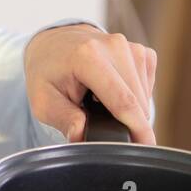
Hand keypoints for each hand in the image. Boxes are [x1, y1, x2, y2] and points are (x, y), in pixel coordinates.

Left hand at [24, 25, 157, 143]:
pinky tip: (112, 92)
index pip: (122, 100)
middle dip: (126, 123)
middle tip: (97, 121)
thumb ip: (63, 119)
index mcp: (88, 56)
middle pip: (137, 102)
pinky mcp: (142, 52)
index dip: (137, 128)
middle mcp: (114, 47)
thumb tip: (80, 136)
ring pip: (144, 97)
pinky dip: (133, 96)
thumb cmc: (47, 73)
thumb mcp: (43, 100)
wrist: (54, 44)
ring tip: (98, 102)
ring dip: (128, 109)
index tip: (146, 147)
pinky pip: (147, 87)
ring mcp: (131, 47)